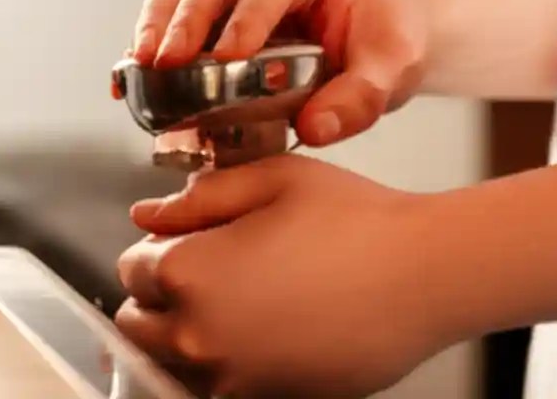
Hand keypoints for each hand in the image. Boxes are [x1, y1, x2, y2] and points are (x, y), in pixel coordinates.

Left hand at [114, 156, 445, 397]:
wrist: (425, 276)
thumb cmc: (355, 219)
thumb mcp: (272, 178)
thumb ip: (199, 197)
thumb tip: (146, 215)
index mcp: (188, 272)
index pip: (131, 268)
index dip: (162, 247)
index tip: (196, 240)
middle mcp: (196, 335)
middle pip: (138, 324)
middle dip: (163, 297)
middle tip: (216, 272)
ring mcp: (230, 378)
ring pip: (172, 362)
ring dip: (188, 335)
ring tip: (244, 303)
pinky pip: (217, 387)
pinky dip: (226, 365)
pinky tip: (267, 332)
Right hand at [131, 0, 427, 145]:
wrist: (383, 37)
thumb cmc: (387, 41)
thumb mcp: (392, 71)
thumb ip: (359, 99)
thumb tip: (315, 127)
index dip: (246, 17)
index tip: (228, 57)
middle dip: (187, 20)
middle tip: (169, 63)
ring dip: (156, 26)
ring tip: (142, 67)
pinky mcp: (210, 13)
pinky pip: (169, 15)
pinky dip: (147, 44)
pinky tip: (128, 80)